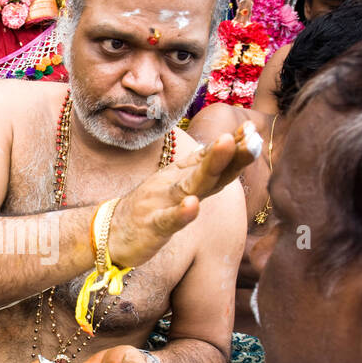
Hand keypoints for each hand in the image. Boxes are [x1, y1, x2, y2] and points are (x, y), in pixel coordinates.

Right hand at [106, 126, 257, 268]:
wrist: (109, 231)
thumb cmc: (148, 208)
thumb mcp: (176, 185)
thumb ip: (199, 167)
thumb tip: (225, 146)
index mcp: (183, 178)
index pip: (212, 161)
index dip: (234, 147)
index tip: (252, 131)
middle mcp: (175, 185)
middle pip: (207, 169)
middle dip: (229, 152)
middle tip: (250, 136)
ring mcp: (162, 204)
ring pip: (190, 185)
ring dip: (210, 166)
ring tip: (227, 145)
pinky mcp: (151, 227)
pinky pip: (167, 220)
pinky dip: (181, 213)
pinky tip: (193, 205)